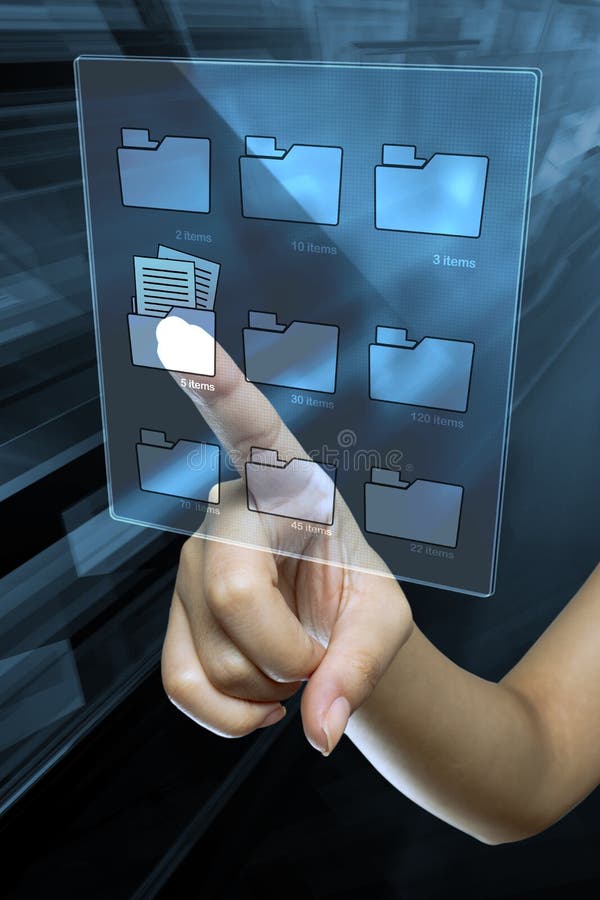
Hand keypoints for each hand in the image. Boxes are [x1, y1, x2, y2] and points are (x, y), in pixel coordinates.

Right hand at [159, 319, 412, 754]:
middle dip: (286, 654)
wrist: (334, 637)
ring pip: (215, 656)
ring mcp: (190, 563)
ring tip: (294, 663)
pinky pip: (184, 688)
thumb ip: (361, 671)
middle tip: (316, 658)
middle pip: (232, 593)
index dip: (217, 390)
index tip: (184, 340)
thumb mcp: (386, 627)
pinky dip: (232, 717)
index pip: (253, 429)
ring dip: (270, 689)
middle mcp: (228, 513)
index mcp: (292, 488)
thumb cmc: (361, 605)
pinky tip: (261, 702)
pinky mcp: (170, 616)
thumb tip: (320, 729)